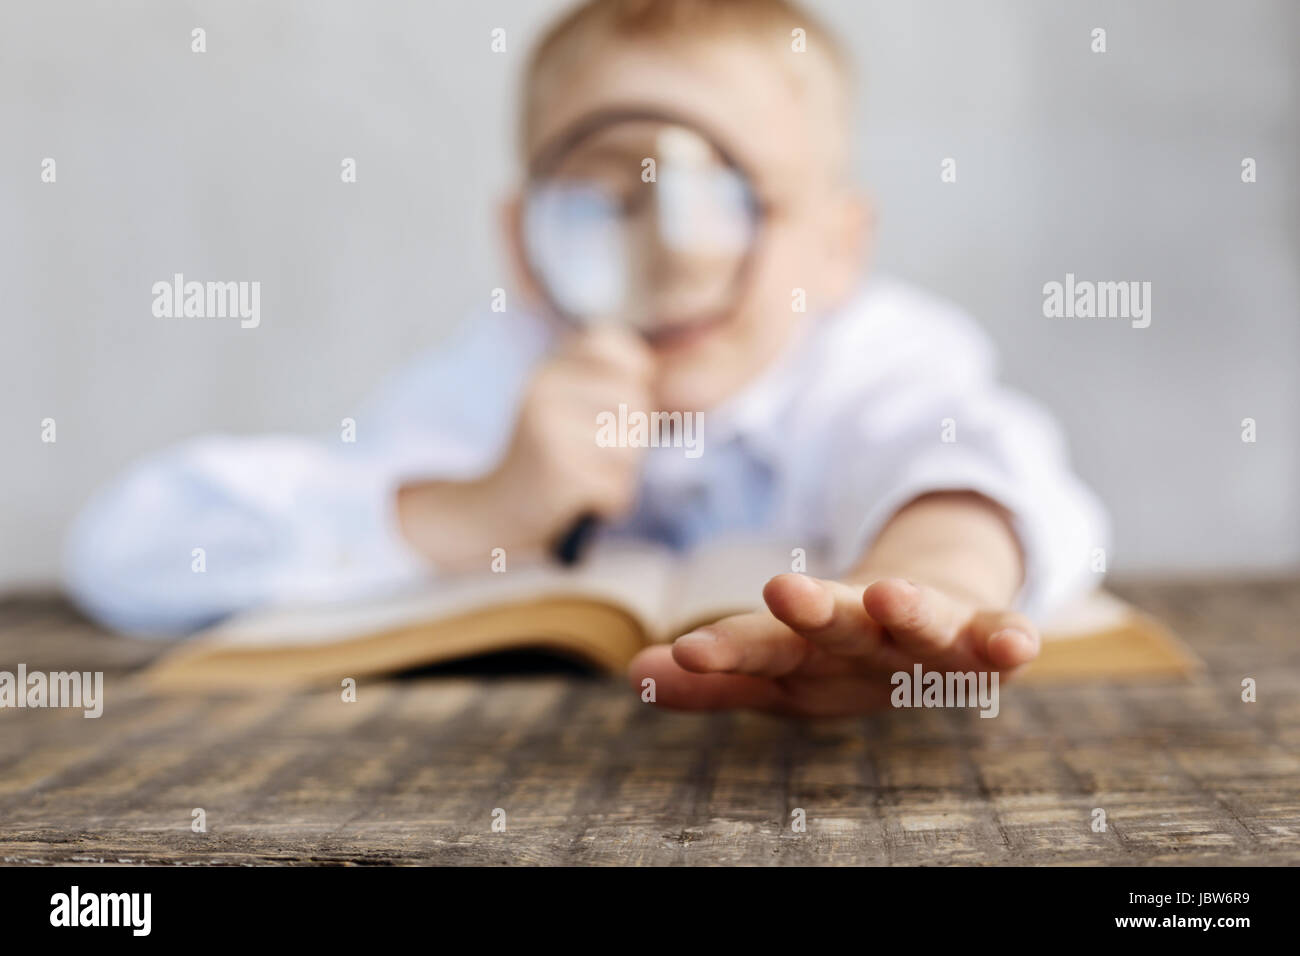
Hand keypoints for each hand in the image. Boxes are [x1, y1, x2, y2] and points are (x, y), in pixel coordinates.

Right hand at [492, 327, 653, 542]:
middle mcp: (545, 390)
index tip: (613, 406)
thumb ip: (615, 382)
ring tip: (587, 475)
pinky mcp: (558, 472)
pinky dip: (610, 501)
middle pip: (636, 403)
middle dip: (632, 436)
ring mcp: (549, 429)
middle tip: (597, 453)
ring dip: (621, 472)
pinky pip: (619, 486)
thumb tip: (685, 375)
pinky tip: (582, 498)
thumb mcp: (572, 405)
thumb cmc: (552, 455)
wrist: (499, 508)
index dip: (633, 377)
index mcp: (550, 368)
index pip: (618, 348)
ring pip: (632, 448)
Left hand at [627, 574, 1039, 716]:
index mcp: (807, 646)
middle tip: (783, 587)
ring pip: (914, 621)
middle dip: (810, 609)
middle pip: (833, 623)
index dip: (726, 650)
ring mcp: (921, 631)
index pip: (761, 646)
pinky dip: (1004, 639)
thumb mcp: (778, 671)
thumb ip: (714, 680)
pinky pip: (994, 639)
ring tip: (890, 595)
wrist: (927, 605)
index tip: (685, 650)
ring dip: (904, 609)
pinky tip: (1017, 646)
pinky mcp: (977, 637)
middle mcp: (861, 632)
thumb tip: (634, 674)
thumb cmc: (836, 652)